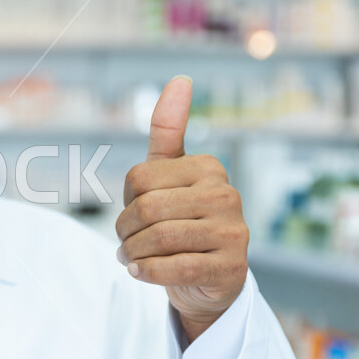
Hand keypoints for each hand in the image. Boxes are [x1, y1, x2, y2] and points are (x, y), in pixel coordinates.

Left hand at [114, 76, 248, 342]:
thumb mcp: (170, 174)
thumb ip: (168, 130)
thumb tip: (180, 79)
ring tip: (131, 258)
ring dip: (133, 253)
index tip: (135, 211)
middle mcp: (226, 194)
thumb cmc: (181, 219)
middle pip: (147, 208)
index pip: (139, 178)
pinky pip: (175, 267)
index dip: (126, 200)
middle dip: (125, 231)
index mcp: (208, 167)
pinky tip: (141, 273)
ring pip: (158, 238)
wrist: (207, 279)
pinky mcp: (231, 267)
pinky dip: (147, 272)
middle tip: (125, 243)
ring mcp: (233, 232)